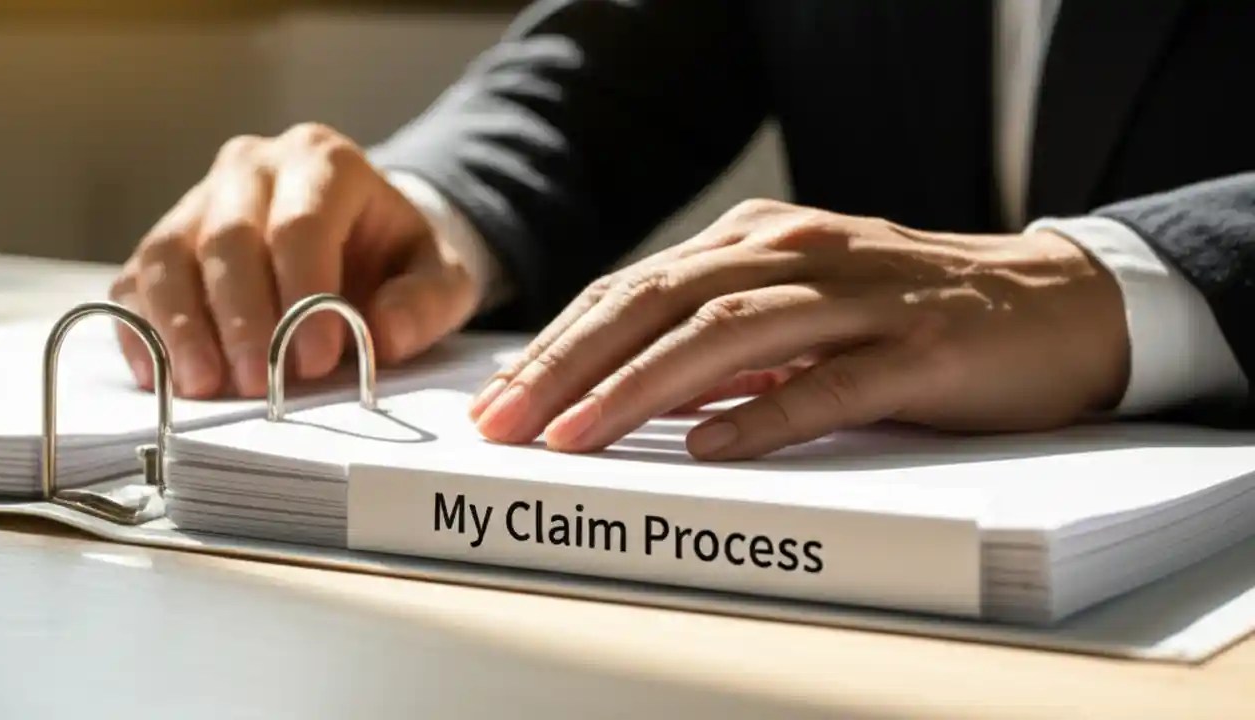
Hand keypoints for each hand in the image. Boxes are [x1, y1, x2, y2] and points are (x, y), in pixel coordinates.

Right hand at [110, 123, 479, 397]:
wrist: (363, 232)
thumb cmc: (397, 254)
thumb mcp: (442, 273)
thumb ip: (427, 302)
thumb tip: (386, 335)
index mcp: (325, 161)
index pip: (302, 225)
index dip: (303, 296)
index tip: (313, 361)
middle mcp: (254, 166)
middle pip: (229, 238)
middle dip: (242, 318)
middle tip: (256, 383)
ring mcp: (201, 198)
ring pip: (169, 254)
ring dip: (181, 326)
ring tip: (202, 386)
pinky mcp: (168, 240)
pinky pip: (137, 279)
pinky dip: (143, 329)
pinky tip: (160, 376)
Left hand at [470, 199, 1129, 459]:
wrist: (1057, 303)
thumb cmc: (914, 309)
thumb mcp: (804, 308)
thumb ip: (726, 337)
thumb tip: (636, 386)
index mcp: (761, 242)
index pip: (635, 289)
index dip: (559, 343)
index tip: (501, 398)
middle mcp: (799, 255)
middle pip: (660, 303)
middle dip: (571, 364)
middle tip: (506, 422)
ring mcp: (862, 298)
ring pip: (728, 336)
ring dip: (641, 387)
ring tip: (575, 436)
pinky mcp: (920, 348)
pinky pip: (831, 382)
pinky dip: (764, 414)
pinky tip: (711, 447)